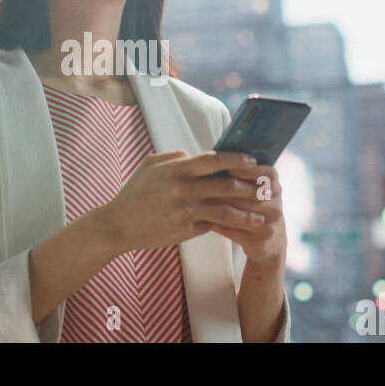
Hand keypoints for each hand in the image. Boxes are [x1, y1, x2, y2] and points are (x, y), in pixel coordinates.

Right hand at [95, 150, 268, 253]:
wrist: (118, 224)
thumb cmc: (135, 193)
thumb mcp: (151, 166)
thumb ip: (175, 158)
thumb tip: (197, 155)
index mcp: (177, 169)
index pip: (214, 159)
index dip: (237, 158)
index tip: (253, 159)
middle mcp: (183, 189)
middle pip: (226, 185)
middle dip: (250, 187)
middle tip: (266, 188)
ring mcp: (185, 211)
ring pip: (225, 211)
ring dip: (247, 214)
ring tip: (261, 217)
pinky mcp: (185, 230)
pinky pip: (212, 226)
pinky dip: (228, 227)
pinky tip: (241, 228)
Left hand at [204, 163, 286, 267]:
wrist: (269, 243)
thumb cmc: (254, 209)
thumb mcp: (255, 191)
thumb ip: (240, 175)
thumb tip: (210, 161)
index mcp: (275, 187)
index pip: (268, 174)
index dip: (250, 171)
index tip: (229, 169)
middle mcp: (276, 205)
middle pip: (250, 194)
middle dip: (225, 189)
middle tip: (203, 185)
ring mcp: (270, 224)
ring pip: (240, 212)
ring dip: (218, 207)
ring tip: (199, 202)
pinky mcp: (260, 240)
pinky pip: (235, 230)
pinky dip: (218, 224)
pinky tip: (203, 220)